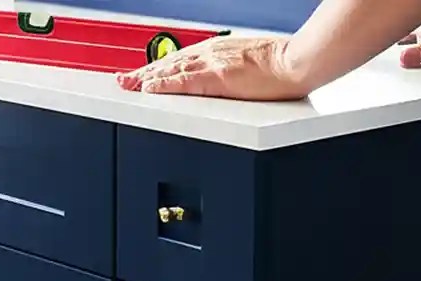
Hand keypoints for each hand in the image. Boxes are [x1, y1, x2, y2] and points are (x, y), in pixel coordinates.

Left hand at [115, 36, 310, 100]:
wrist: (296, 62)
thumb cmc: (281, 64)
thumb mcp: (249, 61)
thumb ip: (230, 69)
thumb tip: (225, 78)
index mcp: (218, 51)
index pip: (180, 60)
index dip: (158, 69)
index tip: (142, 76)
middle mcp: (211, 54)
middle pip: (169, 63)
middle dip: (144, 73)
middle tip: (124, 81)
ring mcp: (213, 65)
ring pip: (171, 70)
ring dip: (147, 79)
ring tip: (128, 86)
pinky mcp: (217, 78)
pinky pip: (184, 83)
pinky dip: (165, 85)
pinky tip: (150, 89)